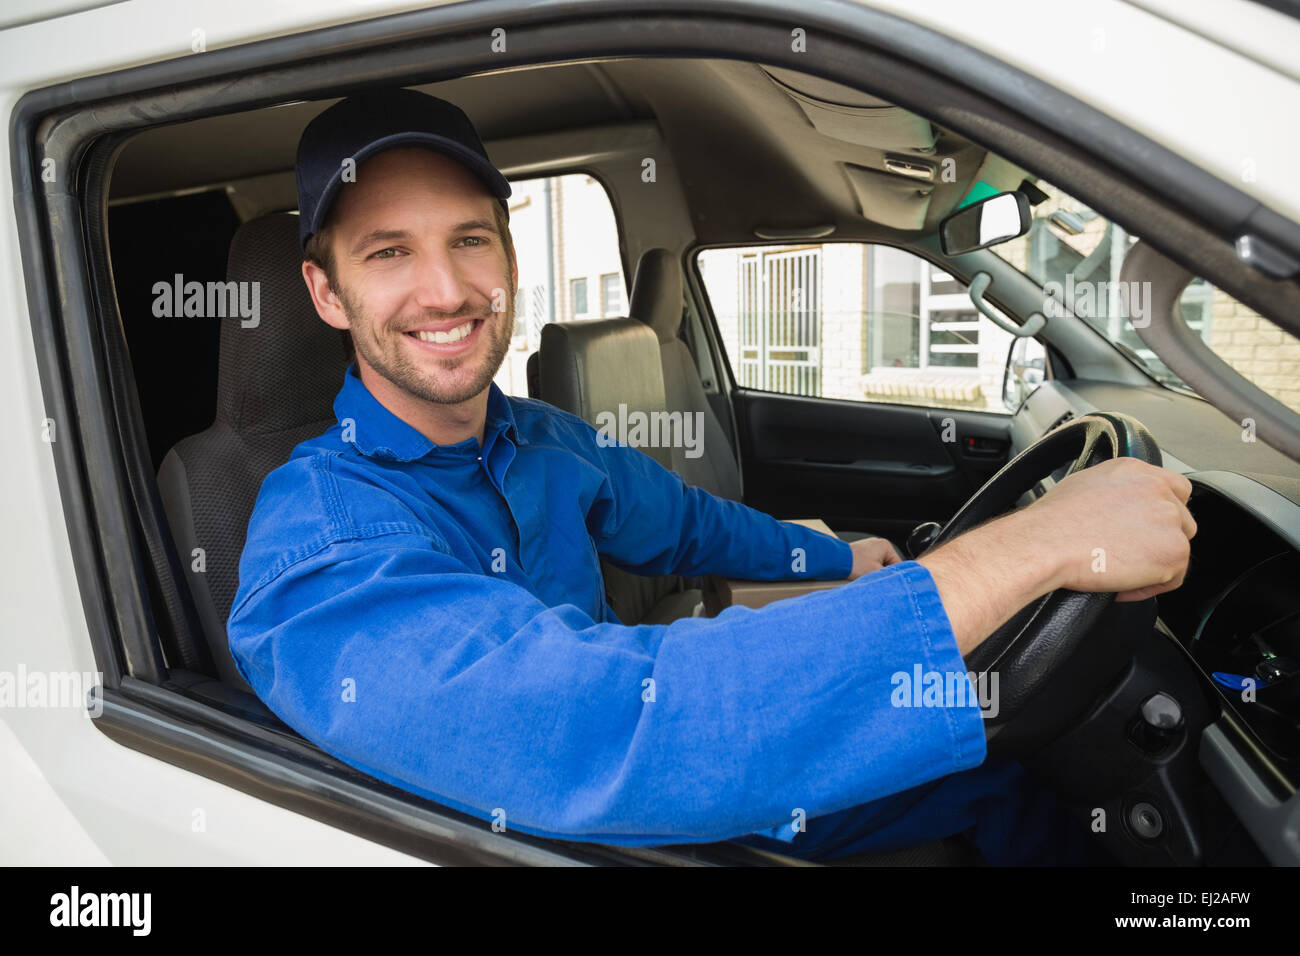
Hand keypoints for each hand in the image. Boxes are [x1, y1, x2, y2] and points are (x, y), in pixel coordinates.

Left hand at [847, 536, 903, 578]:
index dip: (895, 575)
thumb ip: (889, 576)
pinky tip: (863, 573)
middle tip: (877, 579)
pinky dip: (868, 569)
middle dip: (883, 573)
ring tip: (868, 575)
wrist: (837, 561)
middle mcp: (878, 544)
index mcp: (886, 546)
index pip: (898, 563)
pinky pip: (870, 562)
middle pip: (888, 564)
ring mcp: (869, 547)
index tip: (892, 582)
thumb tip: (896, 580)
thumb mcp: (877, 572)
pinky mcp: (862, 552)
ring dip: (875, 571)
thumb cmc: (855, 563)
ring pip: (879, 564)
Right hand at [917, 456, 1195, 653]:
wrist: (1047, 542)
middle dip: (1160, 540)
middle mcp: (1159, 489)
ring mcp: (1170, 519)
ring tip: (1121, 574)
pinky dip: (1150, 586)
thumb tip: (1116, 510)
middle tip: (1131, 556)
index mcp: (1136, 470)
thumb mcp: (1083, 486)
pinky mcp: (1174, 550)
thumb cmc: (1051, 520)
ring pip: (1178, 549)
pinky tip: (1121, 586)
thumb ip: (1114, 491)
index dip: (1163, 512)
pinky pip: (1173, 577)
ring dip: (1155, 564)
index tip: (1147, 529)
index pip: (1175, 487)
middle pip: (1181, 519)